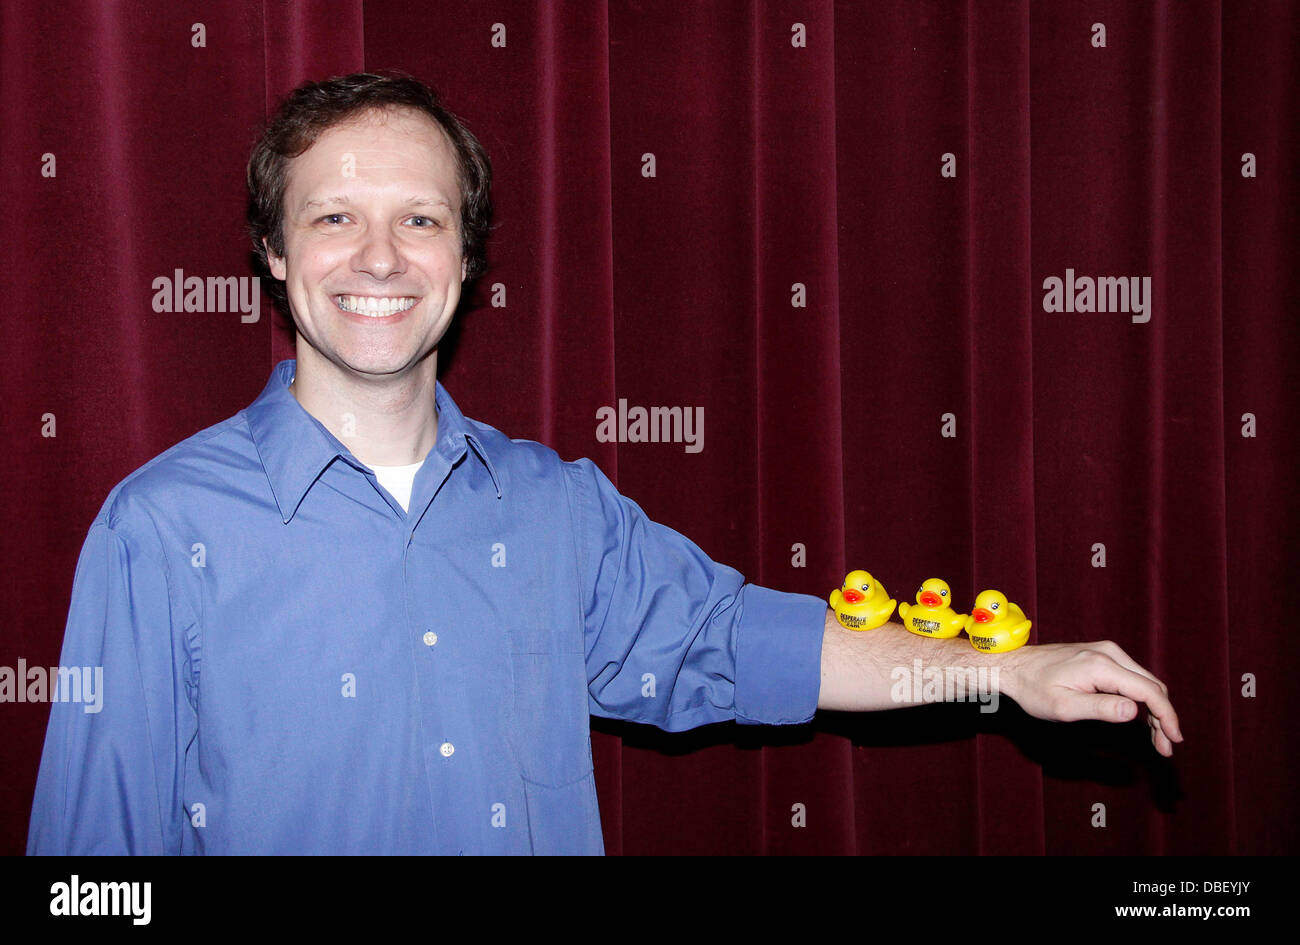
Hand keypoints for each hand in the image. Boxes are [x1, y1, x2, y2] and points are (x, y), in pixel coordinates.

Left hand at [1000, 640, 1182, 755]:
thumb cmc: (1033, 689)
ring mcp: (1106, 651)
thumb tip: (1135, 711)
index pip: (1149, 691)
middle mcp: (1109, 652)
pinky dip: (1141, 698)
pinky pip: (1131, 677)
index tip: (1174, 741)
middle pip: (1152, 686)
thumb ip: (1100, 708)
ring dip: (1155, 709)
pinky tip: (1142, 719)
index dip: (1167, 717)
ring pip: (1144, 681)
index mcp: (1101, 665)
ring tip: (1157, 739)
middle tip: (1165, 747)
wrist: (1012, 666)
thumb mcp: (1064, 707)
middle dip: (1164, 717)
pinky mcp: (1102, 655)